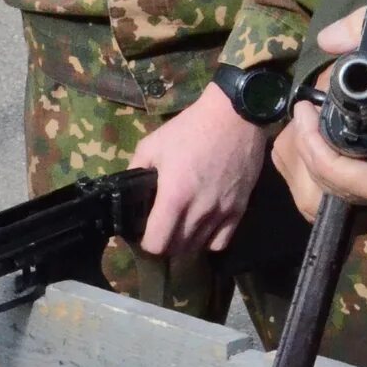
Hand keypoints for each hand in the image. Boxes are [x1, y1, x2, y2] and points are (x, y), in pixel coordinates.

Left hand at [131, 83, 275, 257]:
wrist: (233, 117)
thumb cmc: (190, 129)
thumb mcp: (152, 144)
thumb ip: (135, 169)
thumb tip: (127, 189)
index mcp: (174, 197)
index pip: (156, 244)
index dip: (146, 242)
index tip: (144, 232)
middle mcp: (198, 211)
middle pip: (177, 249)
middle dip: (164, 243)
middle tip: (161, 228)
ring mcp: (221, 212)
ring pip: (198, 247)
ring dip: (185, 242)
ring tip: (180, 227)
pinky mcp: (239, 209)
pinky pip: (221, 241)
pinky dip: (208, 240)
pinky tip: (203, 227)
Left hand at [270, 5, 366, 218]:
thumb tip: (327, 40)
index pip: (363, 184)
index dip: (323, 159)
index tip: (304, 118)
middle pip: (358, 194)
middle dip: (320, 161)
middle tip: (302, 121)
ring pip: (366, 194)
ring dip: (332, 167)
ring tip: (313, 127)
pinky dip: (350, 168)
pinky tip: (337, 136)